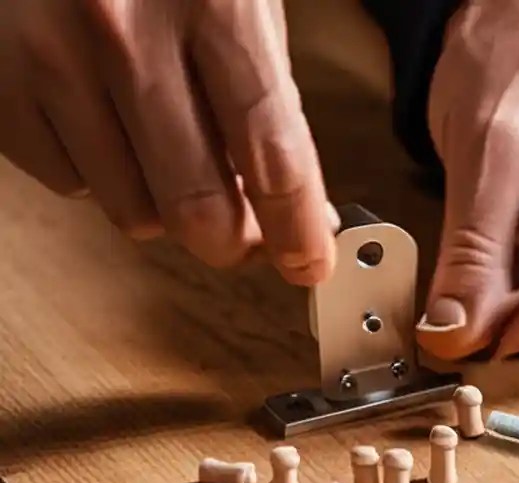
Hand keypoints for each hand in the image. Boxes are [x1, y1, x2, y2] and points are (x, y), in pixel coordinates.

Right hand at [0, 0, 335, 284]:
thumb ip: (266, 93)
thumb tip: (294, 203)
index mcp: (214, 5)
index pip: (272, 154)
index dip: (298, 228)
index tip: (311, 265)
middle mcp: (125, 35)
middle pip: (195, 205)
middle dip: (232, 241)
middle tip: (247, 239)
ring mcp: (50, 58)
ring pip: (130, 209)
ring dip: (165, 206)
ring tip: (171, 155)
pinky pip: (66, 181)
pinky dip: (100, 174)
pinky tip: (109, 126)